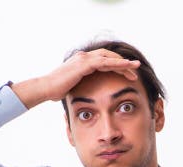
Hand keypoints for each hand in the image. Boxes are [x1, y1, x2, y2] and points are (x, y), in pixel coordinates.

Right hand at [12, 49, 140, 108]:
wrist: (46, 88)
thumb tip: (87, 95)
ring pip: (109, 57)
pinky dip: (117, 64)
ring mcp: (84, 59)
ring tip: (136, 67)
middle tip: (136, 68)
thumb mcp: (74, 87)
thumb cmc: (57, 91)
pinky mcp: (84, 64)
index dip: (116, 65)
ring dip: (124, 62)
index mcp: (82, 62)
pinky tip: (126, 68)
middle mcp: (84, 57)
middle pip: (109, 56)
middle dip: (123, 62)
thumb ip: (82, 86)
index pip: (103, 60)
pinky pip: (105, 62)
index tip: (127, 73)